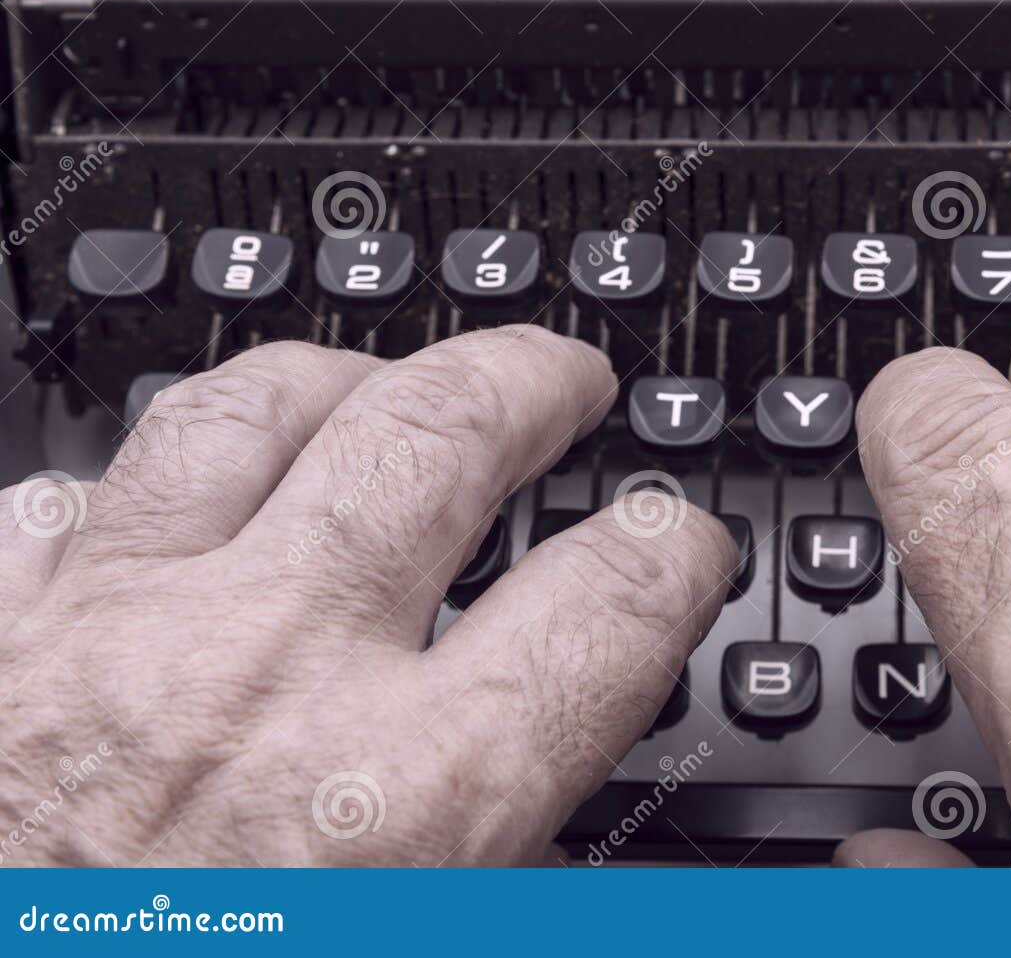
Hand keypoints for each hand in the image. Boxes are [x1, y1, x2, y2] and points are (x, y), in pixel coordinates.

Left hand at [0, 327, 735, 864]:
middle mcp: (261, 687)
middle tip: (564, 380)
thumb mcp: (418, 949)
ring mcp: (100, 646)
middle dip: (530, 385)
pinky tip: (154, 514)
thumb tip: (588, 855)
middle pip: (439, 438)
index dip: (674, 549)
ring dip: (339, 383)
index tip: (678, 543)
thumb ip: (515, 879)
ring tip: (381, 387)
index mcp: (406, 808)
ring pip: (245, 413)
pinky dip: (119, 495)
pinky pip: (54, 506)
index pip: (607, 602)